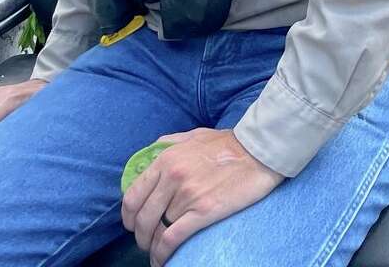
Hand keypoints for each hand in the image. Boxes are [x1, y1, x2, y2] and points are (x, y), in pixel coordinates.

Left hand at [122, 127, 283, 265]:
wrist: (259, 151)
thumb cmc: (228, 143)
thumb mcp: (194, 134)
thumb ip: (170, 142)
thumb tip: (153, 152)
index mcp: (166, 160)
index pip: (133, 196)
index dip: (128, 216)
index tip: (133, 225)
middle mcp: (172, 178)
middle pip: (142, 218)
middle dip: (140, 236)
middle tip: (146, 242)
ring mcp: (187, 196)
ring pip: (157, 231)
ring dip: (153, 246)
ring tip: (156, 252)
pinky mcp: (204, 212)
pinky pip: (172, 239)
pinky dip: (163, 254)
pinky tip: (162, 260)